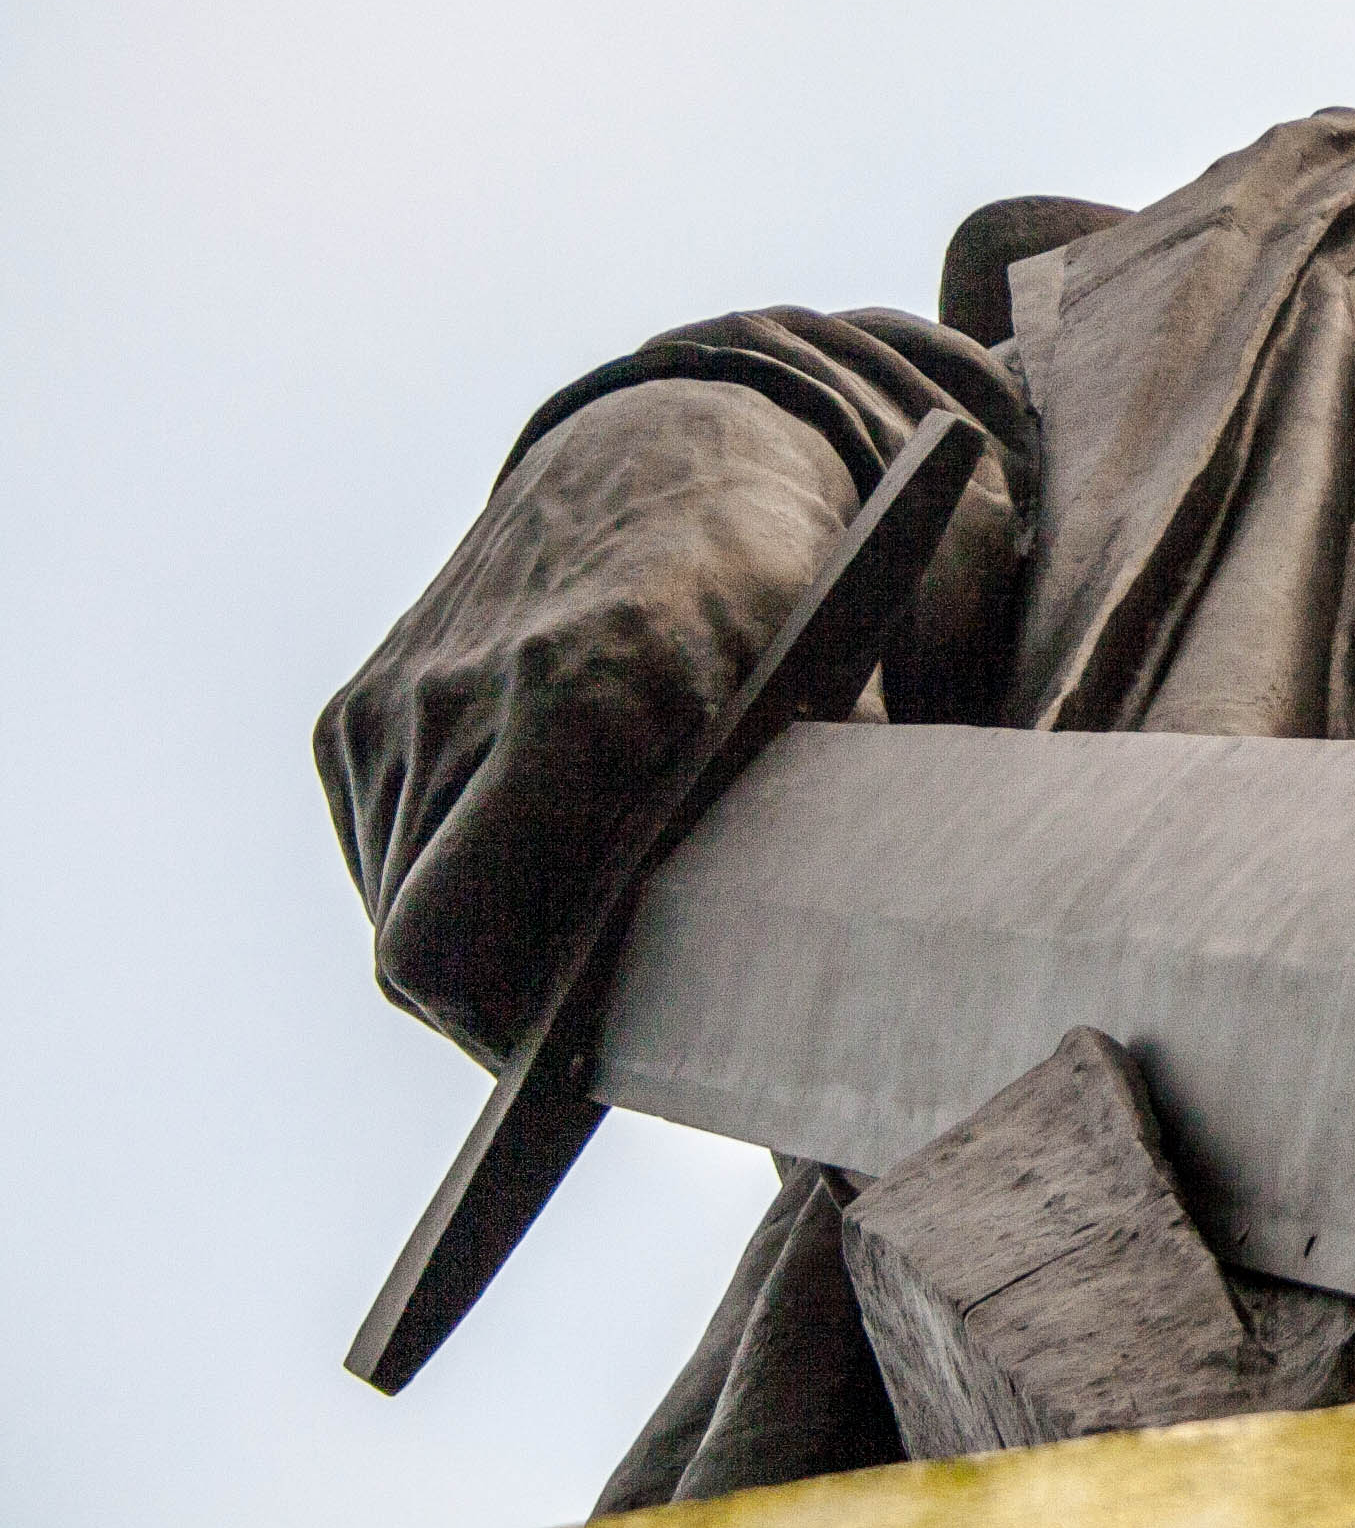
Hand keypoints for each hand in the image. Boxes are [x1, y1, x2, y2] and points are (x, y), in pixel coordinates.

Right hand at [315, 381, 855, 1062]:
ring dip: (475, 951)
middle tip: (580, 1039)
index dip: (508, 1041)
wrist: (675, 451)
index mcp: (587, 692)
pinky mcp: (352, 709)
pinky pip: (383, 855)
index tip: (568, 1076)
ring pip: (396, 913)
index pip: (463, 949)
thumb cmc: (784, 597)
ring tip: (574, 952)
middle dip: (496, 1014)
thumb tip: (813, 1043)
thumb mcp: (828, 710)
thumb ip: (802, 853)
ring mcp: (391, 701)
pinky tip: (531, 873)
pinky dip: (446, 887)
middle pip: (419, 954)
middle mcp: (460, 695)